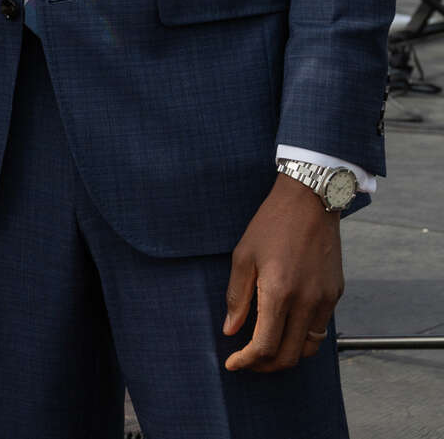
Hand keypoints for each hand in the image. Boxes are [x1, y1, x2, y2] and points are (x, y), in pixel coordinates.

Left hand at [222, 174, 343, 371]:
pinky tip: (286, 326)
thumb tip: (231, 330)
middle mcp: (306, 302)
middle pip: (289, 356)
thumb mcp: (243, 256)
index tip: (233, 364)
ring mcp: (325, 300)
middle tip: (247, 361)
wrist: (310, 200)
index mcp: (279, 292)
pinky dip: (302, 337)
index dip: (247, 361)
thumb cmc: (271, 224)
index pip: (265, 346)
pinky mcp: (335, 294)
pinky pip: (320, 329)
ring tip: (266, 348)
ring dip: (286, 355)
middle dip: (265, 365)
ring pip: (308, 347)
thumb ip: (237, 297)